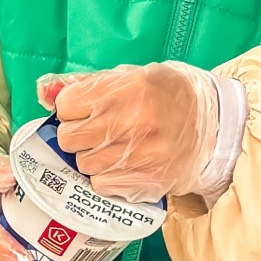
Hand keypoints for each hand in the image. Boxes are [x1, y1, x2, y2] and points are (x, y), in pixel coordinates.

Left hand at [40, 63, 222, 202]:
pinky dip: (107, 177)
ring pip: (84, 163)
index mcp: (129, 89)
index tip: (84, 110)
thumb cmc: (170, 95)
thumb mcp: (133, 76)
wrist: (216, 125)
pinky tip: (123, 164)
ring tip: (114, 146)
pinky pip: (101, 184)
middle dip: (77, 134)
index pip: (66, 105)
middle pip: (69, 138)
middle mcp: (133, 121)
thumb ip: (88, 84)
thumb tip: (44, 93)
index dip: (72, 109)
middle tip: (96, 131)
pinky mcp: (147, 180)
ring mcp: (141, 154)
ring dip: (92, 157)